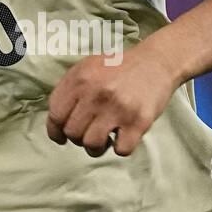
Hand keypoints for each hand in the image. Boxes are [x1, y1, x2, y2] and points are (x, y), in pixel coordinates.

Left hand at [45, 45, 180, 156]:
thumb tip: (56, 122)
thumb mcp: (87, 67)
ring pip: (92, 145)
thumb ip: (69, 90)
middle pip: (73, 133)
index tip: (61, 137)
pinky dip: (121, 148)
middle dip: (78, 138)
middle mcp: (96, 93)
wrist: (156, 62)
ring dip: (97, 147)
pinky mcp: (138, 121)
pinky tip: (123, 136)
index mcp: (80, 79)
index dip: (55, 131)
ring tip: (106, 137)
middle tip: (90, 132)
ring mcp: (118, 108)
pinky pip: (121, 150)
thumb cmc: (119, 68)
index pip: (55, 115)